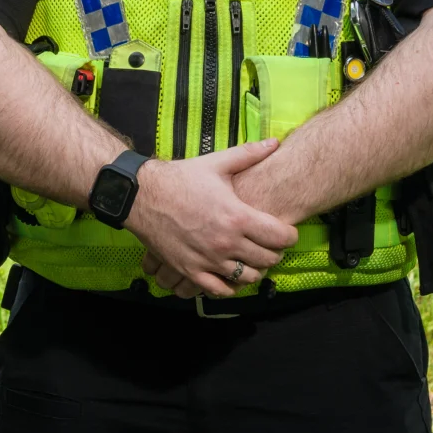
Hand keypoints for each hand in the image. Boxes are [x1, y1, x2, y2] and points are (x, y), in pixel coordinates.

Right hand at [124, 140, 297, 298]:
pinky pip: (220, 290)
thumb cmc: (181, 178)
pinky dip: (231, 286)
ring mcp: (209, 260)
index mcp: (237, 217)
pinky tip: (232, 276)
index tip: (288, 233)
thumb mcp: (216, 163)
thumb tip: (274, 143)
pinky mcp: (191, 270)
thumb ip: (248, 154)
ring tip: (253, 260)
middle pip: (268, 259)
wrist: (143, 195)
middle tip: (272, 246)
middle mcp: (226, 243)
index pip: (280, 237)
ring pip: (247, 277)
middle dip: (275, 253)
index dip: (290, 236)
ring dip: (256, 270)